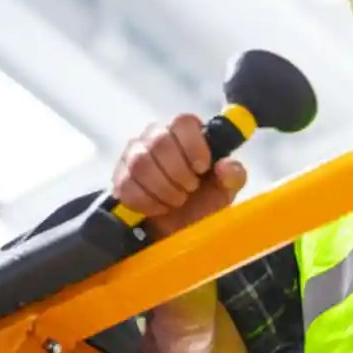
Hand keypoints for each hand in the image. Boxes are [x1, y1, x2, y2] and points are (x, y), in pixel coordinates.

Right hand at [111, 113, 247, 237]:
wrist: (177, 230)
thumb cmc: (204, 201)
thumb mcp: (226, 190)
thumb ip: (233, 176)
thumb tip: (226, 165)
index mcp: (187, 133)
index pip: (184, 122)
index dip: (194, 145)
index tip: (202, 168)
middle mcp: (157, 136)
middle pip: (160, 141)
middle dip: (178, 172)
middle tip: (190, 189)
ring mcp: (134, 154)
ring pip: (141, 162)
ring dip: (163, 188)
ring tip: (177, 200)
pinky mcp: (119, 177)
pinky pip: (127, 185)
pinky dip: (147, 202)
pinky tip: (159, 208)